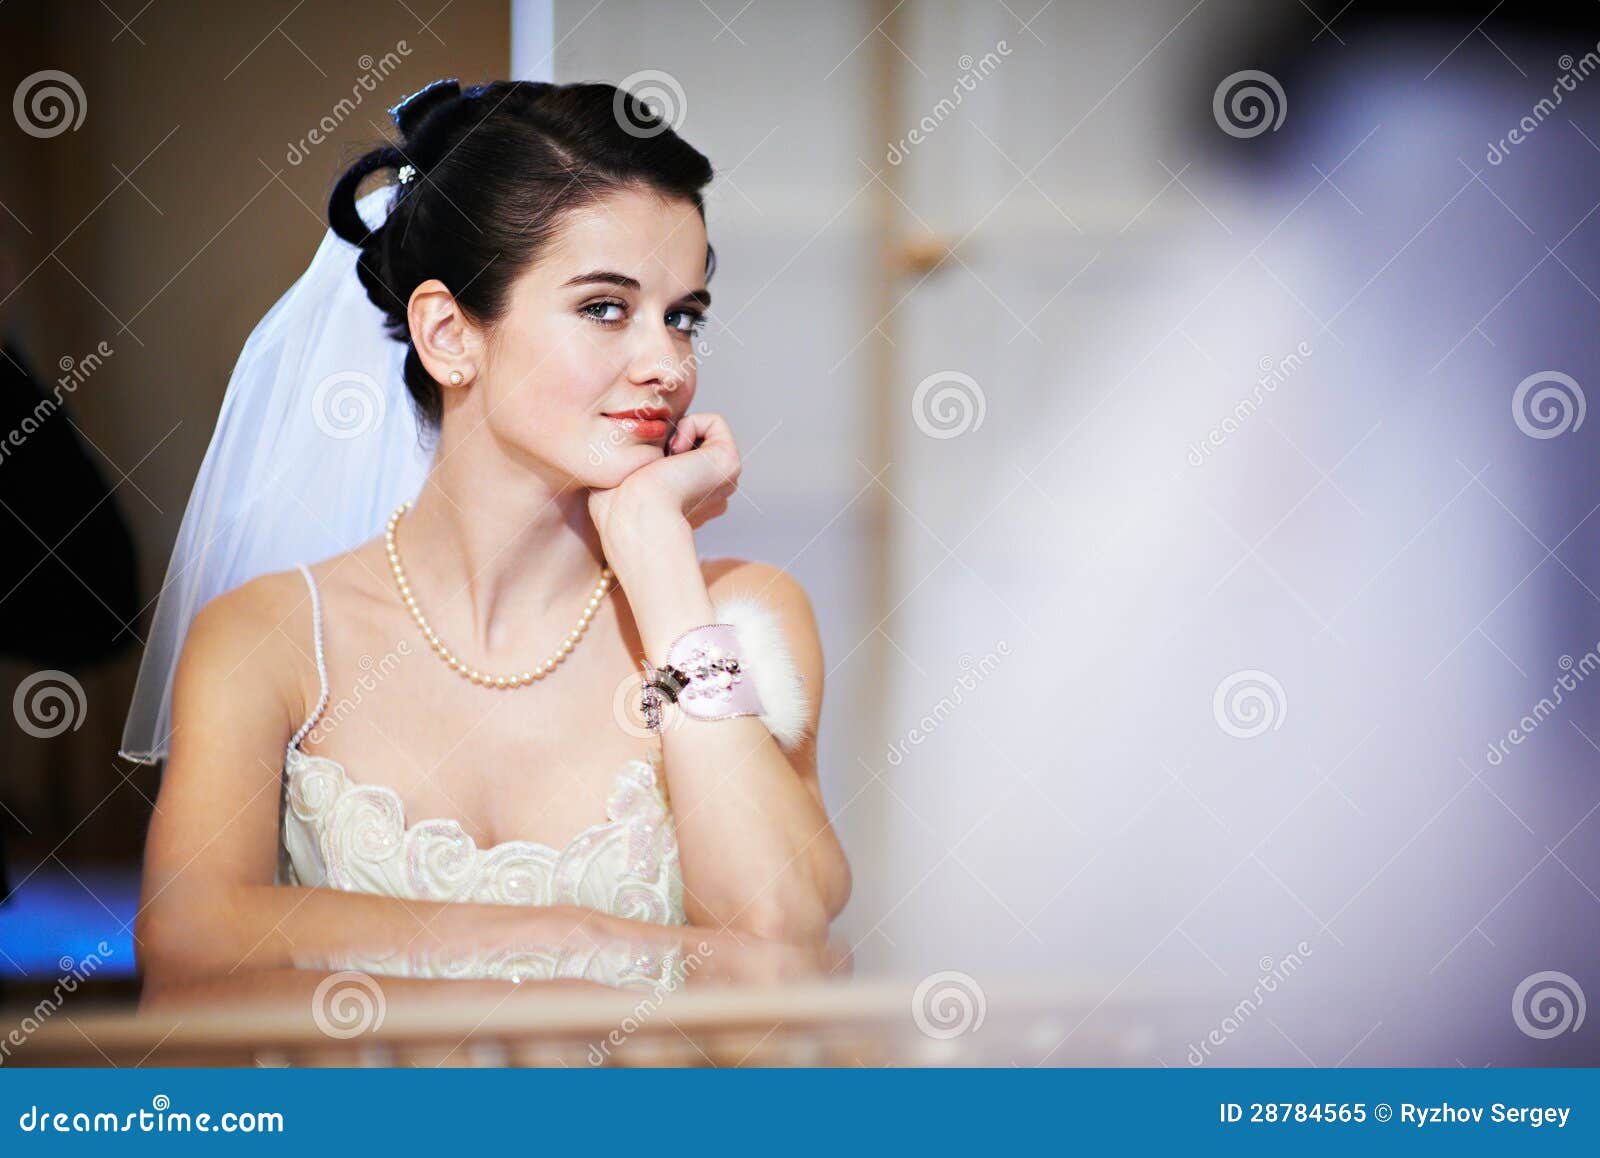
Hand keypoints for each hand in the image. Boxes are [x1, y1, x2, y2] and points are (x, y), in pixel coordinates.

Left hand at [587, 412, 740, 543]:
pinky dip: (690, 425)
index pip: (673, 461)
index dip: (654, 452)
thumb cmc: (616, 509)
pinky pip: (714, 422)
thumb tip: (625, 439)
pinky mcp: (730, 464)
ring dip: (676, 435)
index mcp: (686, 503)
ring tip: (663, 461)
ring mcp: (722, 481)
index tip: (640, 470)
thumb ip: (626, 462)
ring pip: (700, 433)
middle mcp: (708, 494)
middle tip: (652, 464)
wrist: (635, 516)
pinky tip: (675, 452)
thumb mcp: (614, 481)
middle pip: (687, 445)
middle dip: (667, 442)